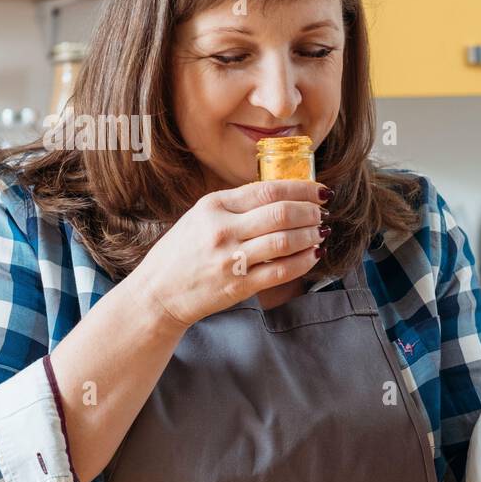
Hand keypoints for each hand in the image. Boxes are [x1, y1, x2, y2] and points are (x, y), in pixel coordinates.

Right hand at [125, 179, 330, 329]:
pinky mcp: (238, 286)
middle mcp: (222, 229)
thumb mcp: (202, 216)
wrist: (157, 292)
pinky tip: (313, 255)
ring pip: (285, 241)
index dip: (303, 189)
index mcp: (214, 205)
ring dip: (311, 235)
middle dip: (311, 212)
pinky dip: (304, 262)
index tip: (321, 191)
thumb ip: (238, 205)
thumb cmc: (183, 252)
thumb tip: (284, 194)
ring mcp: (231, 259)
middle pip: (282, 213)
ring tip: (320, 232)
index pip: (269, 189)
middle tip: (322, 213)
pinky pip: (281, 271)